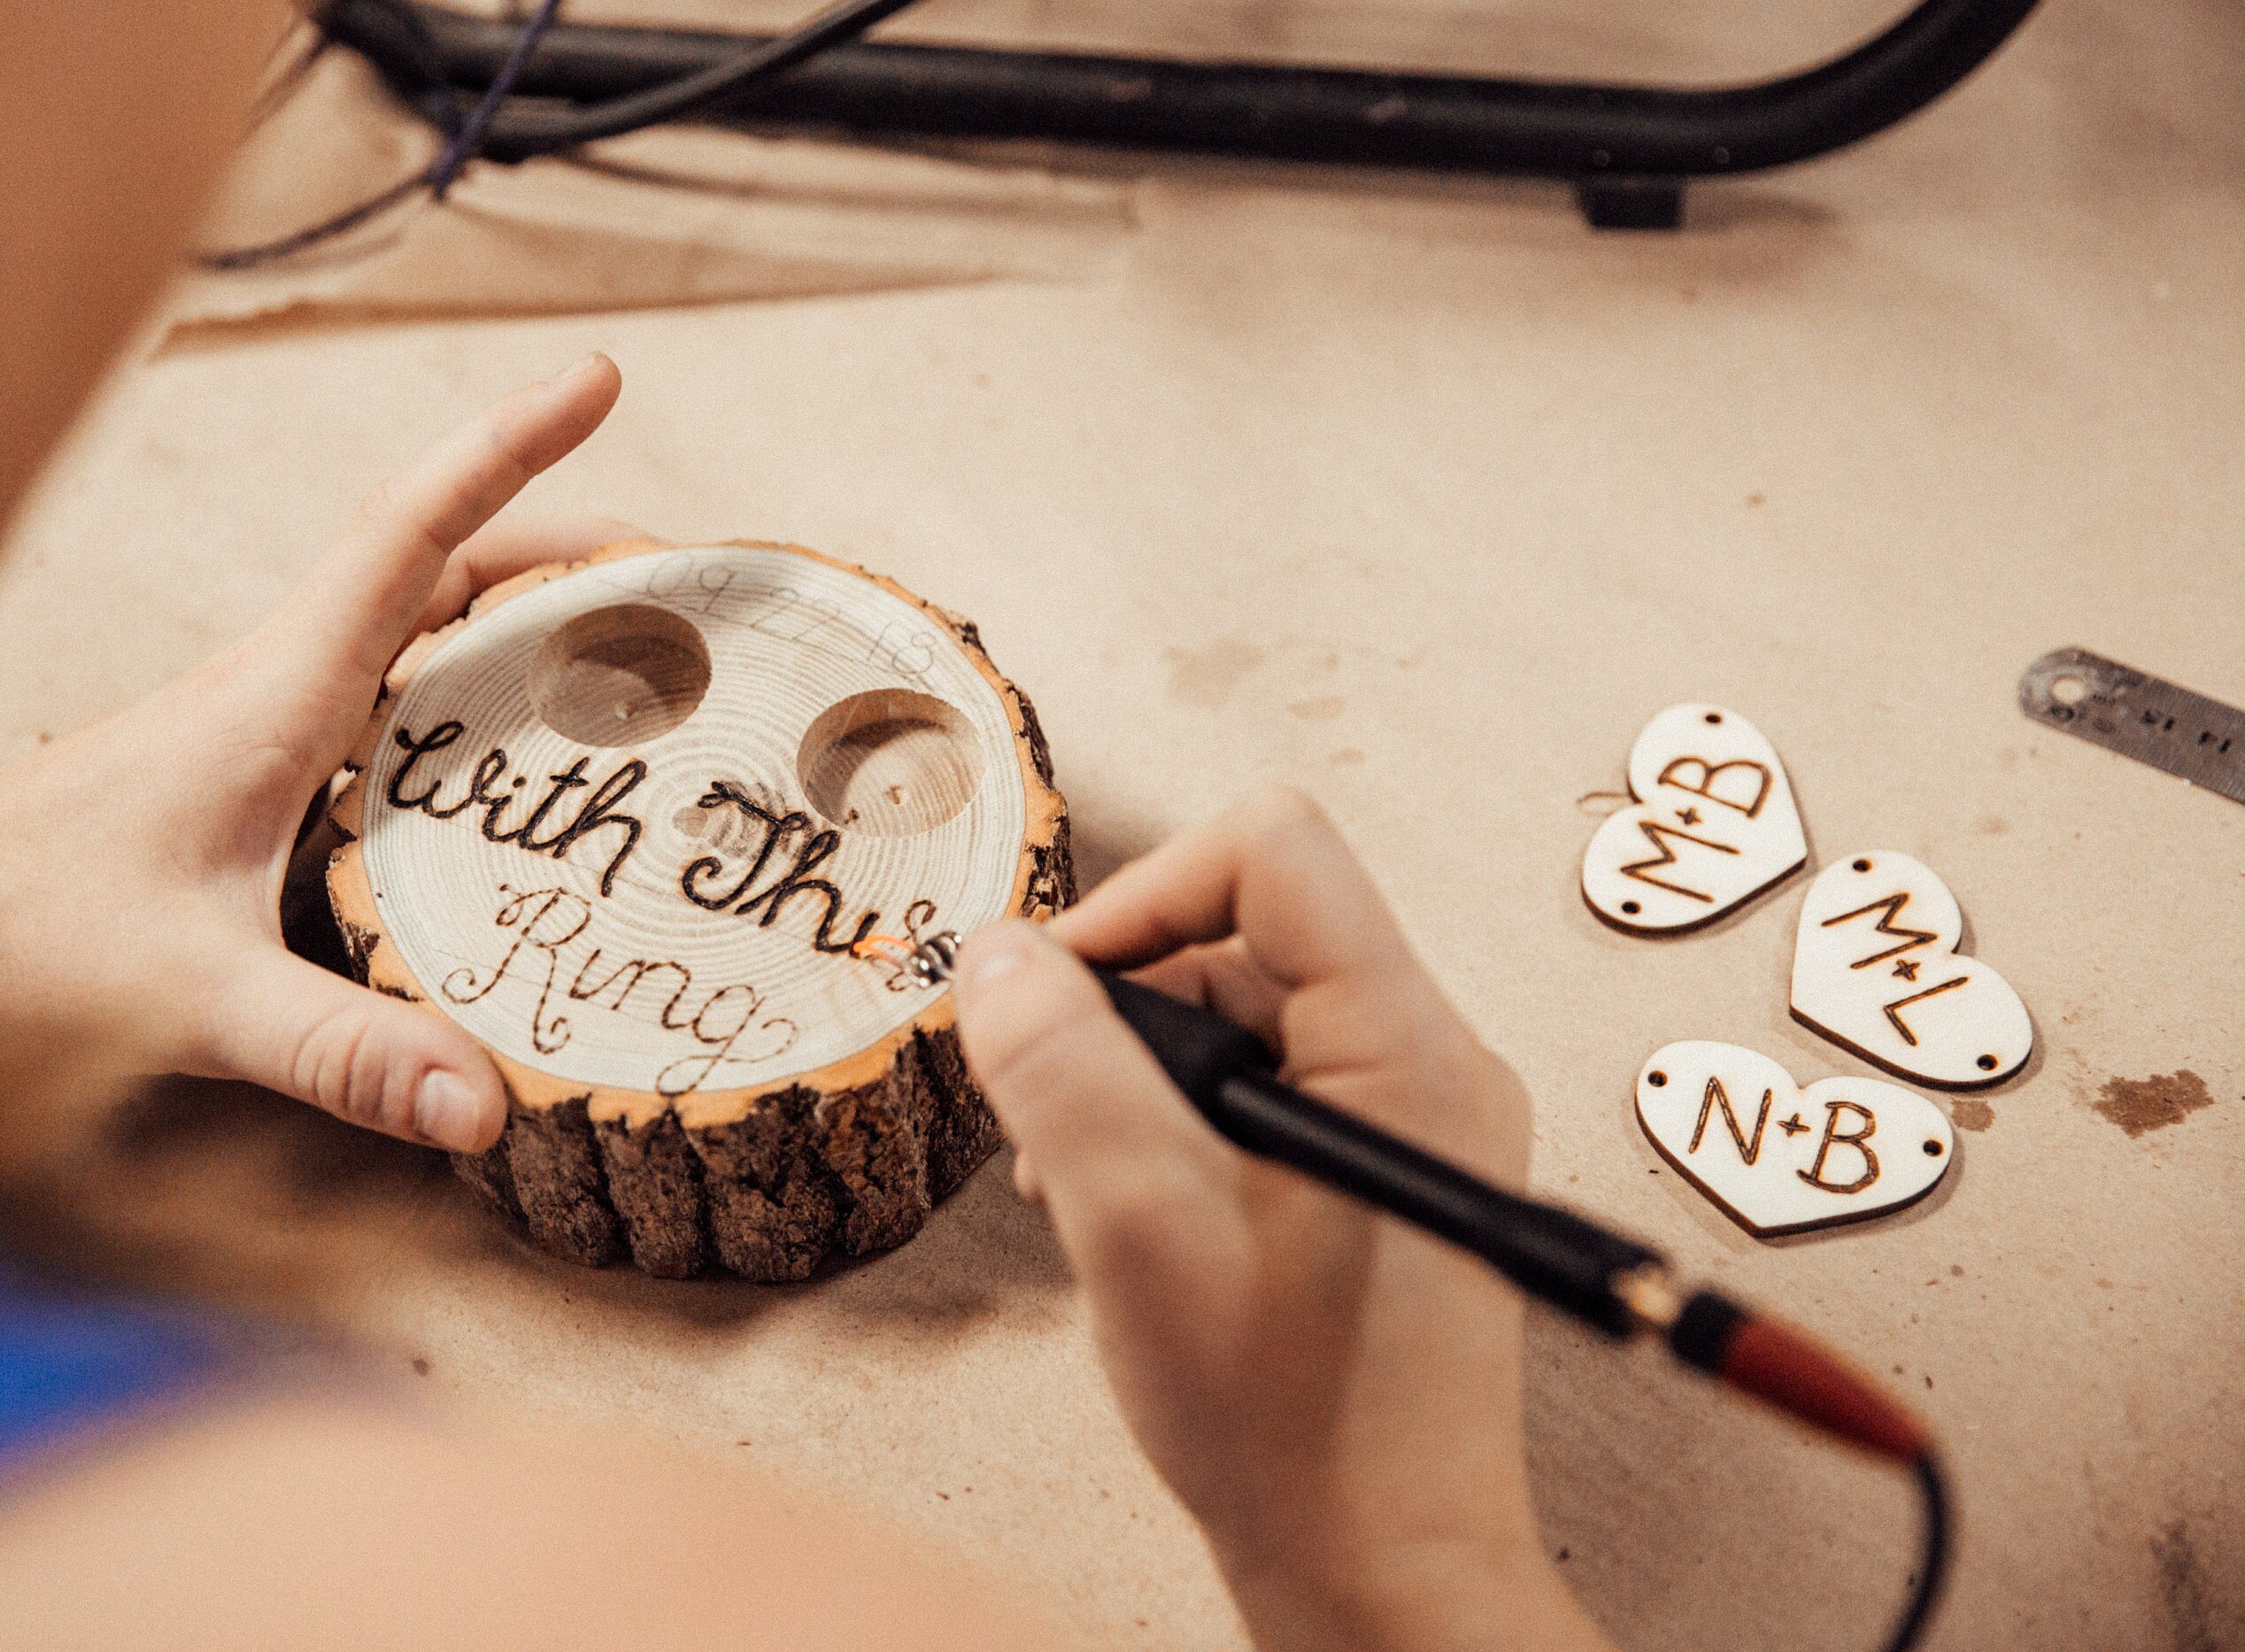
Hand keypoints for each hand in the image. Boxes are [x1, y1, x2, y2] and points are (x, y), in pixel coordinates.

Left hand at [0, 354, 627, 1154]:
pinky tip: (506, 764)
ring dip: (518, 613)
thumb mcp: (187, 1001)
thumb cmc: (6, 946)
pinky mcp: (243, 773)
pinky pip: (385, 696)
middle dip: (561, 542)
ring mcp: (256, 722)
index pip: (410, 534)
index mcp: (272, 694)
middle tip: (679, 576)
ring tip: (630, 654)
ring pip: (411, 624)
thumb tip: (487, 1104)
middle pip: (438, 565)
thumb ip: (339, 1052)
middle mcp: (270, 683)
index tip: (597, 378)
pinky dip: (465, 691)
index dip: (508, 448)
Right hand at [954, 790, 1615, 1651]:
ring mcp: (1401, 1118)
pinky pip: (1250, 1085)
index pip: (1272, 851)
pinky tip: (1127, 1213)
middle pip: (1241, 929)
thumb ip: (1062, 1070)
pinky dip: (1168, 1126)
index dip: (1142, 898)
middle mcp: (1421, 1062)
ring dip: (1133, 1077)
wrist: (1379, 1568)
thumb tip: (997, 957)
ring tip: (1087, 1185)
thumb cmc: (1300, 1432)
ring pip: (1234, 1010)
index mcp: (1405, 1048)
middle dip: (1120, 1007)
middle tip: (1050, 1110)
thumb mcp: (1139, 1228)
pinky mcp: (1369, 1168)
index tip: (1057, 990)